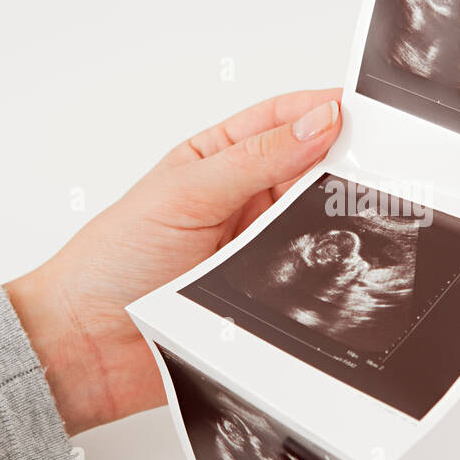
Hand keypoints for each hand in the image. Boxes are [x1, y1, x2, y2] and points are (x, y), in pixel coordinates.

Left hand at [6, 89, 342, 435]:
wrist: (86, 348)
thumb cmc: (110, 265)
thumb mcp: (186, 193)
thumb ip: (256, 158)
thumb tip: (319, 122)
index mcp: (219, 160)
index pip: (285, 121)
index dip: (324, 111)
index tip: (362, 113)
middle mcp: (244, 202)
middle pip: (313, 173)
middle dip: (342, 168)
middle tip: (374, 166)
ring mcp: (259, 251)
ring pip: (318, 226)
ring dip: (331, 223)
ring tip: (348, 216)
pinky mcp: (268, 299)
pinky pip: (312, 282)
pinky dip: (323, 274)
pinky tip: (331, 266)